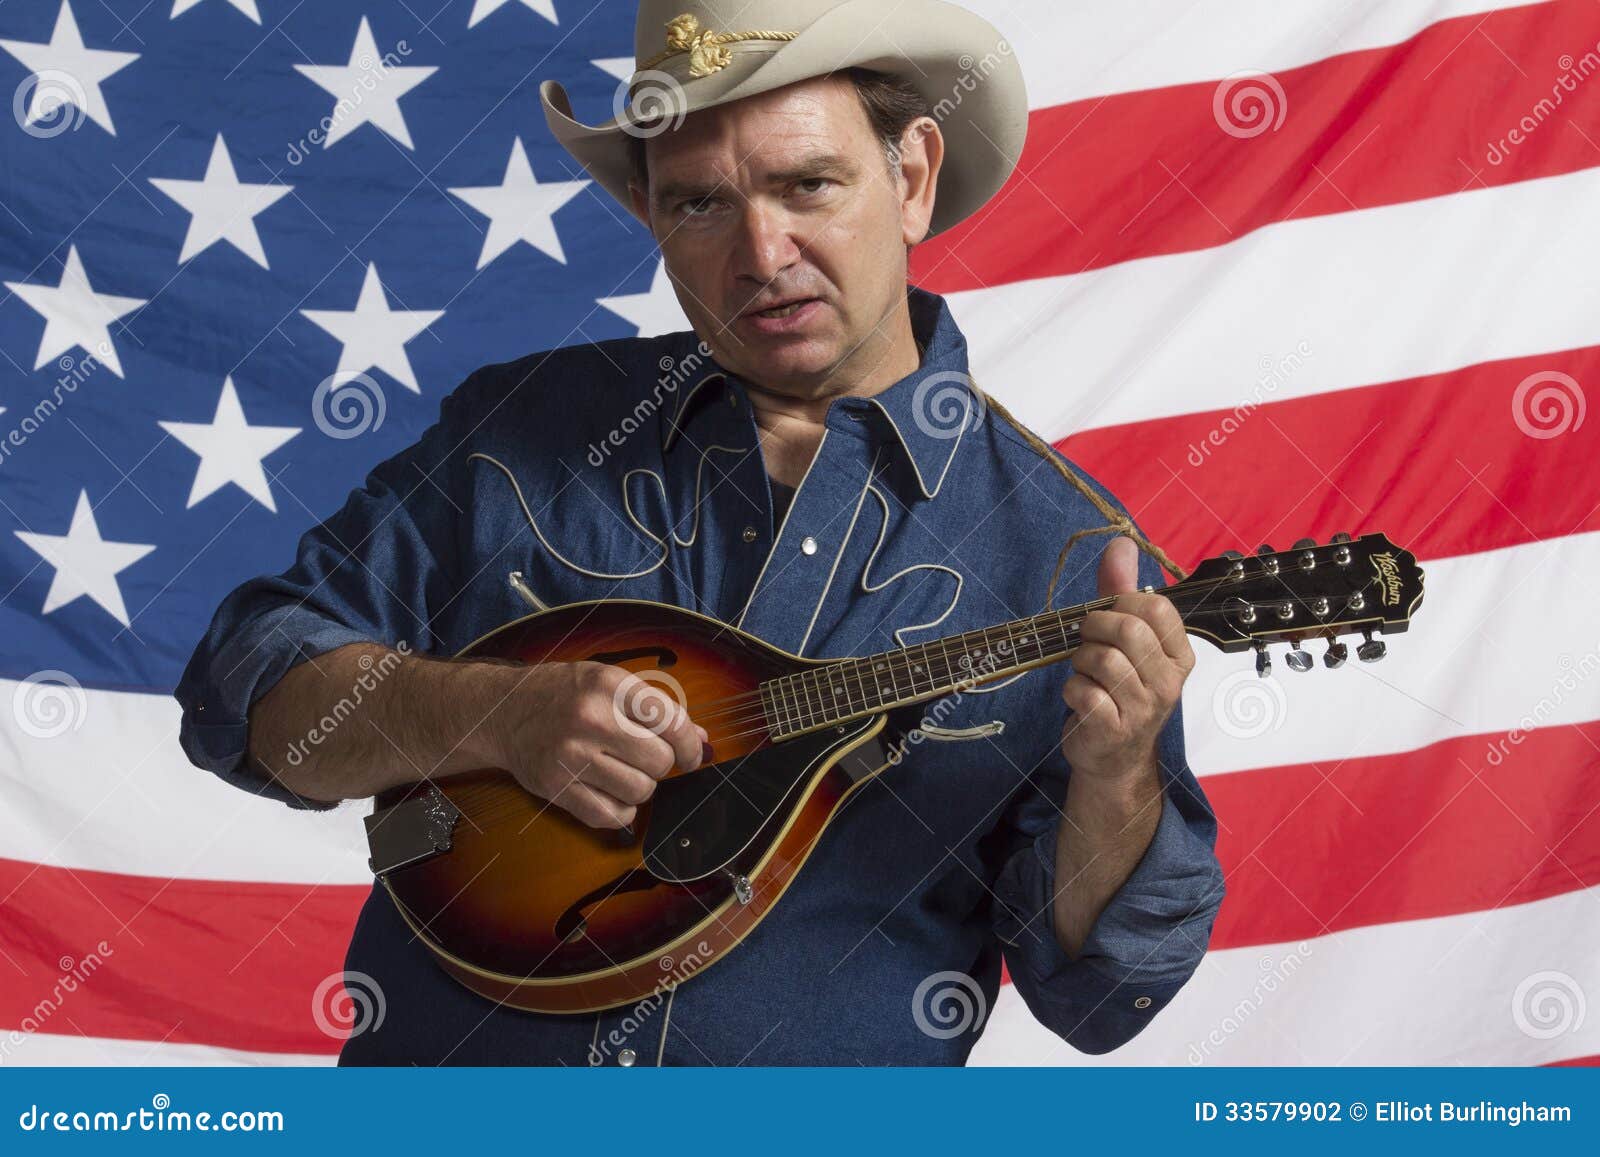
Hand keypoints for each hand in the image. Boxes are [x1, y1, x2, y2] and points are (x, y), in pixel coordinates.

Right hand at [483, 661, 708, 829]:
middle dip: (661, 765)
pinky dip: (620, 810)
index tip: (691, 755)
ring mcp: (570, 756)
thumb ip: (655, 709)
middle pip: (660, 762)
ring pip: (640, 792)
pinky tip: (608, 790)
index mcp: (608, 685)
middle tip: (645, 757)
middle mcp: (589, 719)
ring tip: (621, 770)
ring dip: (640, 787)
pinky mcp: (556, 788)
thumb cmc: (564, 695)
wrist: (502, 711)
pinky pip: (612, 817)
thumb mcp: (609, 683)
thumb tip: (700, 742)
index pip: (671, 722)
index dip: (690, 746)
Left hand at [1059, 536, 1193, 781]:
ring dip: (1080, 660)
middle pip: (1127, 630)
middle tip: (1088, 643)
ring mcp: (1144, 709)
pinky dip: (1071, 689)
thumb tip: (1121, 542)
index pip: (1157, 607)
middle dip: (1094, 628)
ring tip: (1085, 672)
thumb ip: (1120, 590)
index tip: (1111, 617)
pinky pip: (1082, 691)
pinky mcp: (1114, 729)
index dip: (1121, 604)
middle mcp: (1169, 682)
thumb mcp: (1124, 639)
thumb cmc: (1119, 689)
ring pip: (1102, 659)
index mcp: (1179, 654)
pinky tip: (1081, 698)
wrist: (1113, 758)